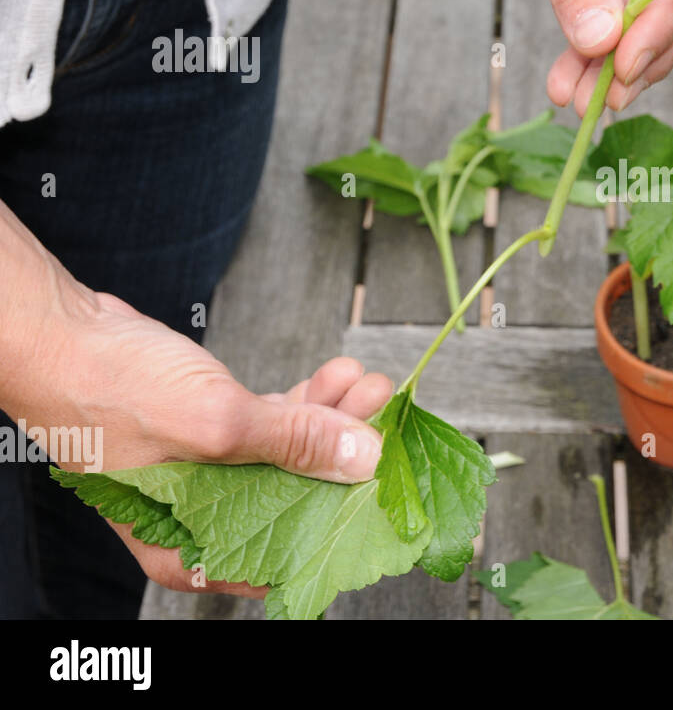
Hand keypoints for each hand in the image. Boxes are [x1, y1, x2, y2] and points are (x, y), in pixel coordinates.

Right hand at [18, 286, 393, 598]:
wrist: (63, 334)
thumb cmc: (108, 391)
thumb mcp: (215, 423)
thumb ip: (292, 444)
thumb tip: (362, 458)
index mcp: (184, 544)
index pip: (278, 561)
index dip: (336, 528)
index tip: (383, 498)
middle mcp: (198, 515)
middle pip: (294, 498)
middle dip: (347, 457)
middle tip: (387, 421)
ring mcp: (206, 469)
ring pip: (289, 453)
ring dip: (334, 419)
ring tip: (372, 387)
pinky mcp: (212, 427)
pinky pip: (274, 423)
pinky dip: (307, 401)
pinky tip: (339, 376)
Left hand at [405, 0, 672, 113]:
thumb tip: (602, 41)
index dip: (661, 21)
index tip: (625, 66)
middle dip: (646, 52)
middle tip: (605, 95)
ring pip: (658, 22)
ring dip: (619, 65)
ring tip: (575, 96)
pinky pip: (625, 25)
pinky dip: (598, 56)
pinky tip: (570, 83)